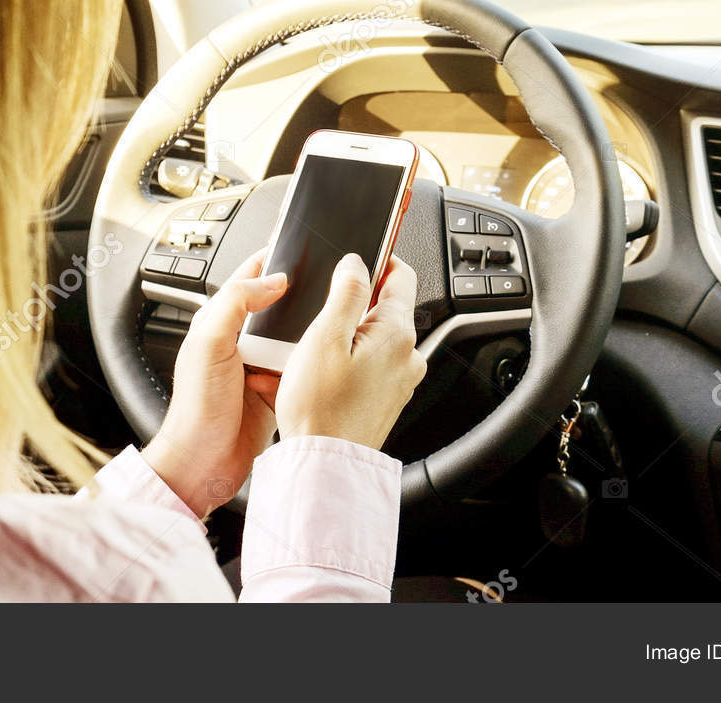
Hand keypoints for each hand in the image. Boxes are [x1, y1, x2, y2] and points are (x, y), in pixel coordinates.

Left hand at [142, 250, 285, 516]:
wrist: (203, 464)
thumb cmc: (195, 410)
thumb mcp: (209, 344)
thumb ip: (236, 304)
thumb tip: (272, 279)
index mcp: (218, 320)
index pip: (249, 276)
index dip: (273, 259)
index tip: (300, 250)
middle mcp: (239, 340)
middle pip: (279, 305)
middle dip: (298, 302)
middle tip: (320, 296)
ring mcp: (258, 365)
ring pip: (293, 338)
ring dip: (301, 341)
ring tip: (311, 339)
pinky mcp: (275, 389)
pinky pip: (299, 370)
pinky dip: (304, 371)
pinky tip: (304, 374)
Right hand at [272, 253, 425, 450]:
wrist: (324, 465)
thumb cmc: (320, 408)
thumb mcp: (325, 336)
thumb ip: (346, 292)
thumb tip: (357, 263)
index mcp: (397, 332)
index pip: (401, 275)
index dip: (379, 258)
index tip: (358, 256)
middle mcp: (408, 355)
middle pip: (385, 307)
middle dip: (353, 302)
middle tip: (320, 311)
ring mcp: (400, 379)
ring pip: (374, 337)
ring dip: (346, 334)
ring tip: (312, 348)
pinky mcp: (387, 399)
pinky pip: (370, 365)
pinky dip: (346, 360)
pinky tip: (318, 373)